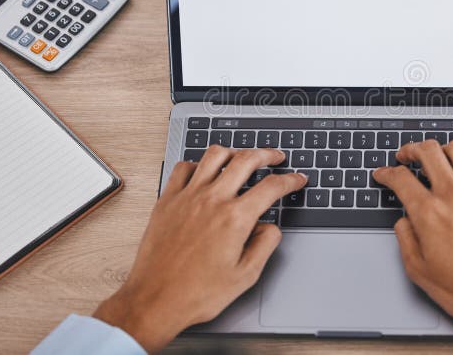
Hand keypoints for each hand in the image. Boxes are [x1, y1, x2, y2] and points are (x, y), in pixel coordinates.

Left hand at [93, 146, 305, 351]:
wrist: (155, 300)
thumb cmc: (196, 293)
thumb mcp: (245, 276)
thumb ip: (265, 245)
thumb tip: (270, 227)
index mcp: (235, 219)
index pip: (272, 187)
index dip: (290, 180)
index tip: (297, 179)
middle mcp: (212, 201)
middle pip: (246, 160)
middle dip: (267, 154)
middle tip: (275, 157)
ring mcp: (187, 197)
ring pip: (215, 155)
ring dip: (234, 151)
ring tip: (242, 156)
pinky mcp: (167, 201)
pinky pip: (183, 168)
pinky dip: (198, 164)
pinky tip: (203, 172)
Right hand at [373, 139, 452, 342]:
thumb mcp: (419, 271)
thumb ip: (405, 239)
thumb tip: (403, 221)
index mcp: (428, 213)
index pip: (400, 178)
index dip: (385, 173)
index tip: (383, 174)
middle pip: (428, 151)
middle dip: (411, 149)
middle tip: (407, 155)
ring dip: (443, 149)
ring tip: (438, 157)